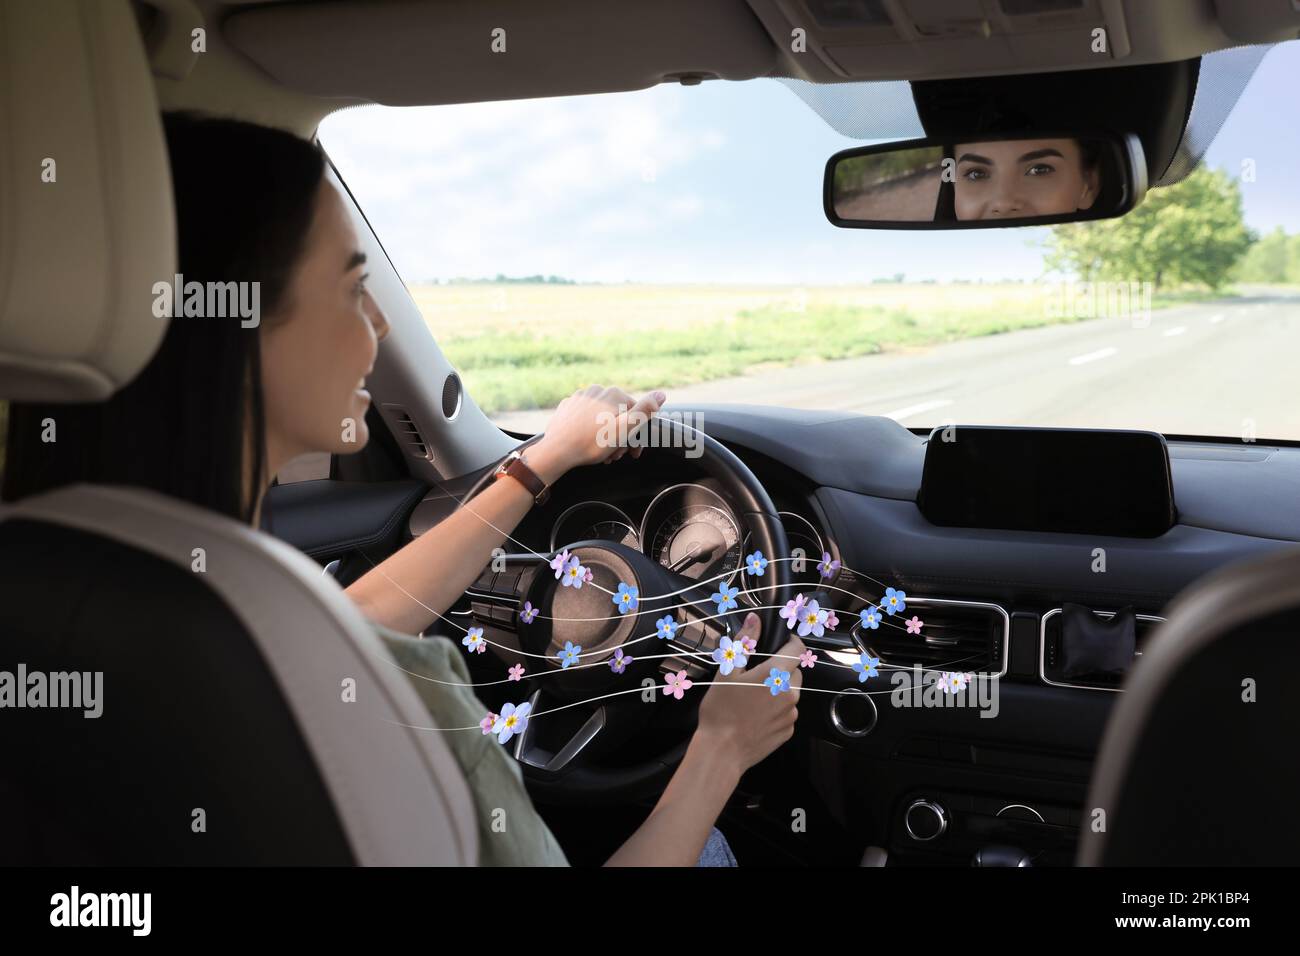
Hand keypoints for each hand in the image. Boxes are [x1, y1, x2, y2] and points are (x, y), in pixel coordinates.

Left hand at [525, 384, 665, 483]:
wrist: (557, 451)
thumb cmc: (591, 444)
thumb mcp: (625, 429)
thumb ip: (644, 410)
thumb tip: (661, 395)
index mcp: (614, 394)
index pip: (636, 413)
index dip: (638, 435)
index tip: (634, 452)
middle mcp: (597, 391)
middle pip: (619, 415)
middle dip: (621, 437)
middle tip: (617, 456)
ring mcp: (581, 397)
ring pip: (603, 417)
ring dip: (607, 435)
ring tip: (603, 453)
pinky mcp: (568, 406)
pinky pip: (587, 418)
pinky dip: (591, 430)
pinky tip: (589, 443)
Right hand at [695, 612, 804, 776]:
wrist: (721, 751)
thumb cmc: (720, 710)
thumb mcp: (726, 671)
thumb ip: (744, 643)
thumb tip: (754, 619)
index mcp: (775, 674)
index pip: (796, 649)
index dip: (791, 643)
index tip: (782, 643)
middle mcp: (789, 693)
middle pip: (795, 672)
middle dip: (781, 670)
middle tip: (756, 677)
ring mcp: (791, 714)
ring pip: (791, 693)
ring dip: (778, 691)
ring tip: (753, 700)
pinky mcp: (788, 731)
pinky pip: (787, 713)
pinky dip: (777, 711)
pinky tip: (756, 716)